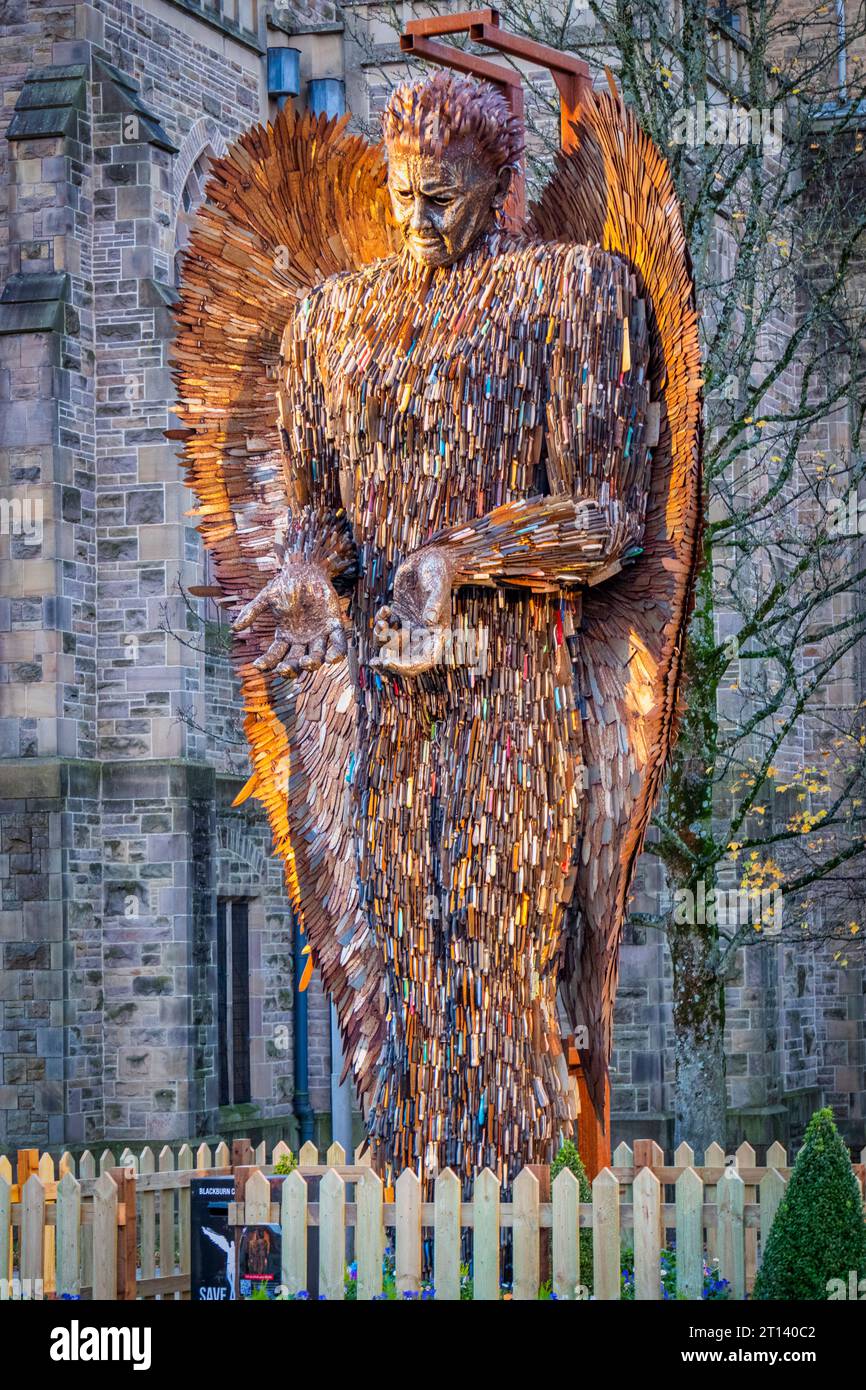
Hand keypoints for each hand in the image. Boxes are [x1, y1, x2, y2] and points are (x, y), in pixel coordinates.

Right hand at [231, 556, 346, 676]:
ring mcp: (318, 635)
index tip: (258, 665)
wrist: (306, 569)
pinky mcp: (334, 626)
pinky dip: (336, 653)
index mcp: (285, 635)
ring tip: (306, 662)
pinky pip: (337, 644)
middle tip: (284, 668)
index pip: (275, 655)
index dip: (267, 662)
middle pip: (295, 662)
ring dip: (311, 664)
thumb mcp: (266, 597)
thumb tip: (235, 627)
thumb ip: (252, 611)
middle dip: (289, 668)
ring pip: (316, 657)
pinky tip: (330, 658)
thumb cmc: (286, 583)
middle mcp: (301, 640)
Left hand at [371, 547, 453, 676]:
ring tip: (380, 625)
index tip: (389, 663)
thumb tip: (429, 622)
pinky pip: (387, 627)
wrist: (428, 557)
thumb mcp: (437, 585)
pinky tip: (385, 608)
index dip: (408, 666)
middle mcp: (424, 632)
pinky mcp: (400, 614)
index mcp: (437, 632)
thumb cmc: (437, 570)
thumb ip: (434, 603)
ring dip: (383, 640)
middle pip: (407, 658)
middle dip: (390, 662)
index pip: (425, 659)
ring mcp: (411, 624)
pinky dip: (382, 622)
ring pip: (394, 645)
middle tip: (374, 661)